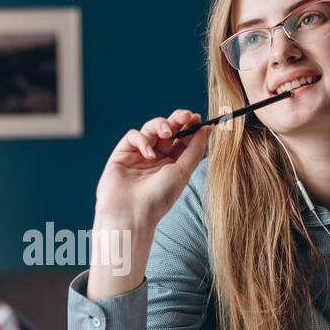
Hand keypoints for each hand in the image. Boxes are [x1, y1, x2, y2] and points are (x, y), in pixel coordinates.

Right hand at [94, 109, 210, 228]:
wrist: (131, 213)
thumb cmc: (159, 198)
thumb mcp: (183, 172)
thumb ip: (195, 150)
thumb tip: (207, 129)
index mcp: (173, 164)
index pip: (183, 139)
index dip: (190, 127)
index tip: (198, 118)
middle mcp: (156, 158)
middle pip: (168, 130)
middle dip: (177, 120)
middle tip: (186, 115)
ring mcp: (138, 155)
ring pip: (150, 129)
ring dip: (161, 125)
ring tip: (166, 133)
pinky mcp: (122, 154)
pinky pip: (133, 136)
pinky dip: (142, 140)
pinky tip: (148, 154)